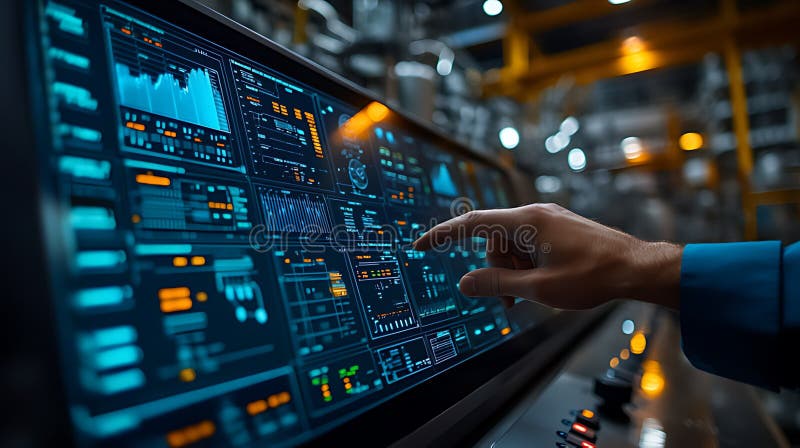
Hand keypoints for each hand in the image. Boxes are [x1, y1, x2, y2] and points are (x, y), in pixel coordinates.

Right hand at [412, 203, 681, 309]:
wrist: (638, 267)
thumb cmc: (594, 277)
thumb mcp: (539, 289)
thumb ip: (497, 285)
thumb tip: (464, 283)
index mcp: (527, 222)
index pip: (472, 223)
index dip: (442, 235)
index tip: (420, 246)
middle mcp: (535, 214)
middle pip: (494, 240)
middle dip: (494, 271)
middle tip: (508, 303)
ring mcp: (549, 220)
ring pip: (512, 245)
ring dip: (512, 272)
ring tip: (528, 298)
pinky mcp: (559, 228)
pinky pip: (529, 245)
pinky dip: (526, 266)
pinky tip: (540, 285)